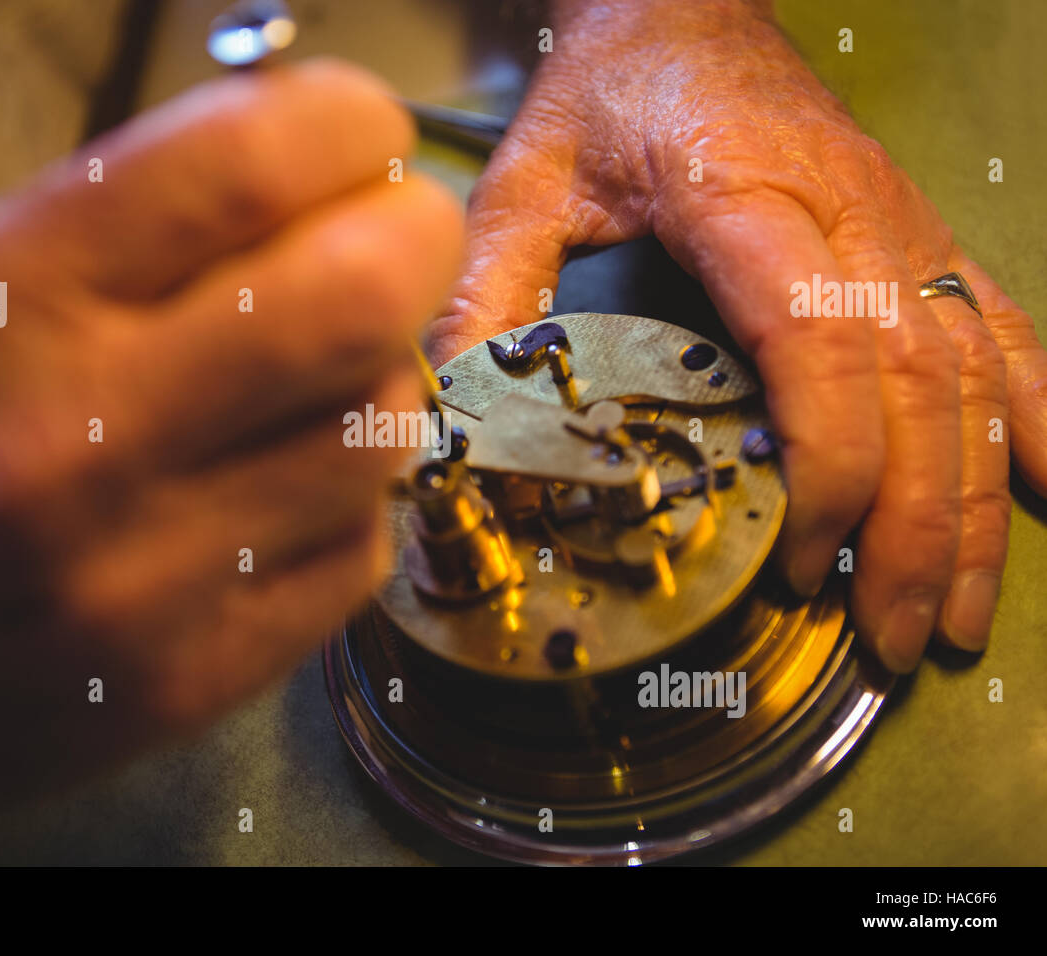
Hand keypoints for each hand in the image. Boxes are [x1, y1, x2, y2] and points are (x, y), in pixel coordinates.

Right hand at [0, 58, 461, 860]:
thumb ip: (134, 219)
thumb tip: (322, 158)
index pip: (244, 164)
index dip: (348, 126)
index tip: (364, 135)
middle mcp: (65, 448)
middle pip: (357, 297)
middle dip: (412, 244)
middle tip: (397, 244)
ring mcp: (138, 581)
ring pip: (380, 429)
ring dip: (374, 384)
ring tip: (312, 388)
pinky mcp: (194, 676)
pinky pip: (358, 548)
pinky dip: (341, 504)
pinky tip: (272, 499)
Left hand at [428, 0, 1046, 673]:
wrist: (683, 9)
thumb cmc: (610, 91)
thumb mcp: (529, 178)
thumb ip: (493, 286)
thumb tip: (455, 405)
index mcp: (746, 198)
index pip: (819, 340)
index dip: (832, 459)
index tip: (806, 552)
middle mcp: (847, 216)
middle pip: (913, 383)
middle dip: (913, 524)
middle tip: (887, 632)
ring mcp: (898, 227)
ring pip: (970, 374)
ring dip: (974, 501)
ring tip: (952, 611)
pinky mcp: (917, 238)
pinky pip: (999, 328)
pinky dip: (1034, 414)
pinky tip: (1046, 489)